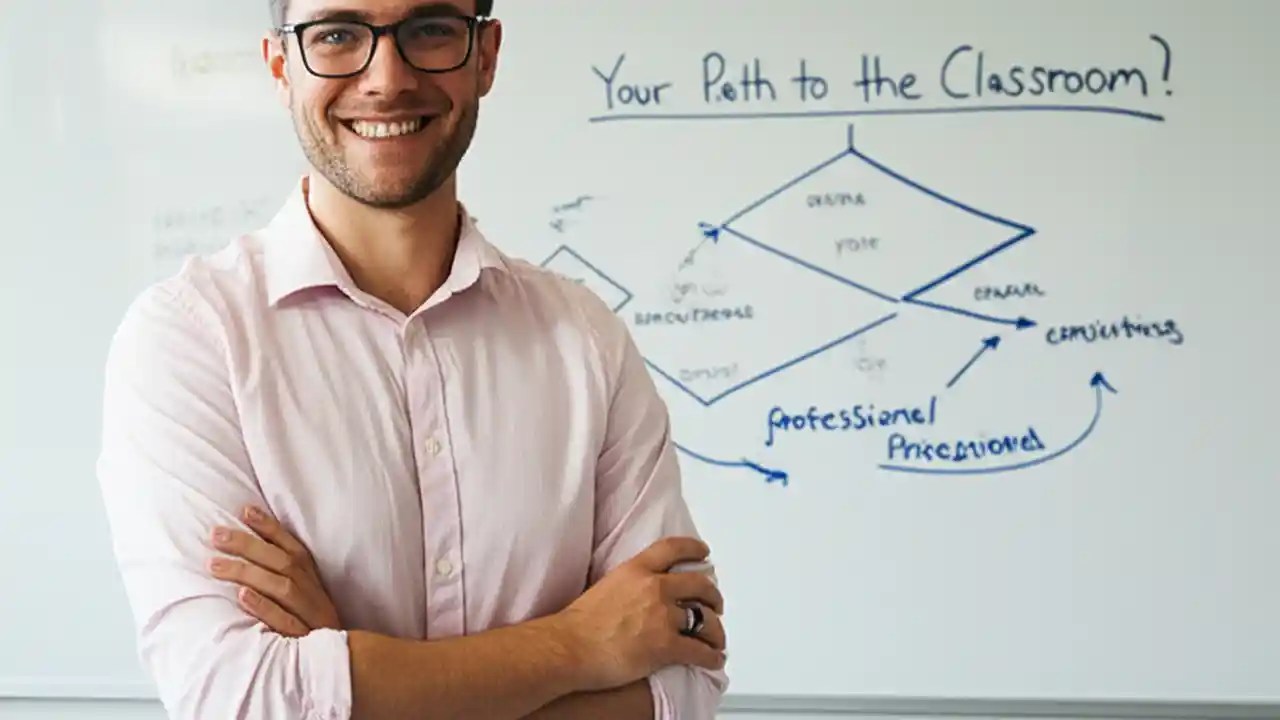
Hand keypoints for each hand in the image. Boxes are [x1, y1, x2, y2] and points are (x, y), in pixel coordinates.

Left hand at [207, 505, 341, 636]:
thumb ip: (285, 577)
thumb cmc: (313, 629)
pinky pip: (283, 621)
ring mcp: (309, 616)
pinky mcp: (303, 640)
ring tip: (215, 564)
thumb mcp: (307, 599)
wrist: (344, 664)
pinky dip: (264, 607)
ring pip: (282, 587)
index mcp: (314, 581)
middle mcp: (313, 594)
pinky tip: (242, 597)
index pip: (293, 548)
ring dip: (248, 573)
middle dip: (249, 545)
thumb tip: (251, 551)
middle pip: (283, 563)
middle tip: (216, 534)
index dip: (271, 528)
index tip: (244, 511)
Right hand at [553, 537, 726, 691]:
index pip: (673, 549)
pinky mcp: (666, 646)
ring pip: (705, 619)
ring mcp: (663, 616)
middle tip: (715, 603)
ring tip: (717, 638)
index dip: (694, 549)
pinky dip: (711, 656)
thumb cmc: (578, 624)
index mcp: (636, 569)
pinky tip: (715, 659)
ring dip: (716, 630)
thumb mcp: (605, 585)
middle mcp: (655, 588)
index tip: (704, 553)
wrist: (569, 648)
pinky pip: (700, 650)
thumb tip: (638, 592)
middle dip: (713, 596)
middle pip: (699, 584)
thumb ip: (629, 583)